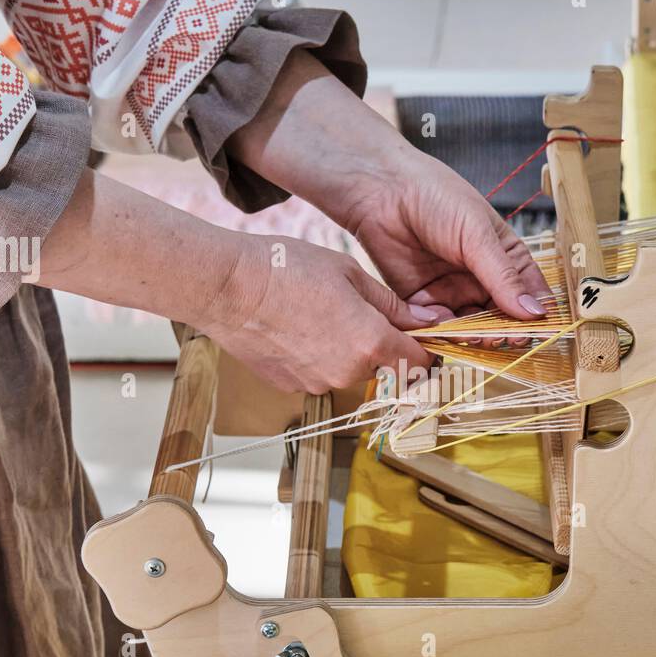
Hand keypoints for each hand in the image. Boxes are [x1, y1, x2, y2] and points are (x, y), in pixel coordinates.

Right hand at [200, 233, 434, 393]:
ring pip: (349, 370)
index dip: (422, 348)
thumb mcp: (350, 273)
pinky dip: (316, 356)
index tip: (419, 334)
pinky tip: (297, 328)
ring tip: (319, 314)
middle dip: (379, 344)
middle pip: (383, 366)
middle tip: (356, 309)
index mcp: (371, 343)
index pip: (418, 363)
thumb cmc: (287, 269)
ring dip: (345, 350)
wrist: (228, 287)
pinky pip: (318, 373)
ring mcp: (318, 384)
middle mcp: (348, 373)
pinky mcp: (291, 387)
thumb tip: (427, 320)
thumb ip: (392, 304)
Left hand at [338, 148, 549, 323]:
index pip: (529, 292)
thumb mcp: (477, 235)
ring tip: (474, 335)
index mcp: (504, 256)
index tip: (537, 330)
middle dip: (503, 330)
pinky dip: (440, 331)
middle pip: (500, 316)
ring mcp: (452, 291)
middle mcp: (481, 278)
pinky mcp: (422, 302)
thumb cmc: (436, 197)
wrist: (382, 191)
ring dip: (473, 335)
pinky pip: (436, 327)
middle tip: (502, 337)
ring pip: (470, 327)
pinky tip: (441, 325)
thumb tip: (537, 313)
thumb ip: (503, 277)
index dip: (535, 313)